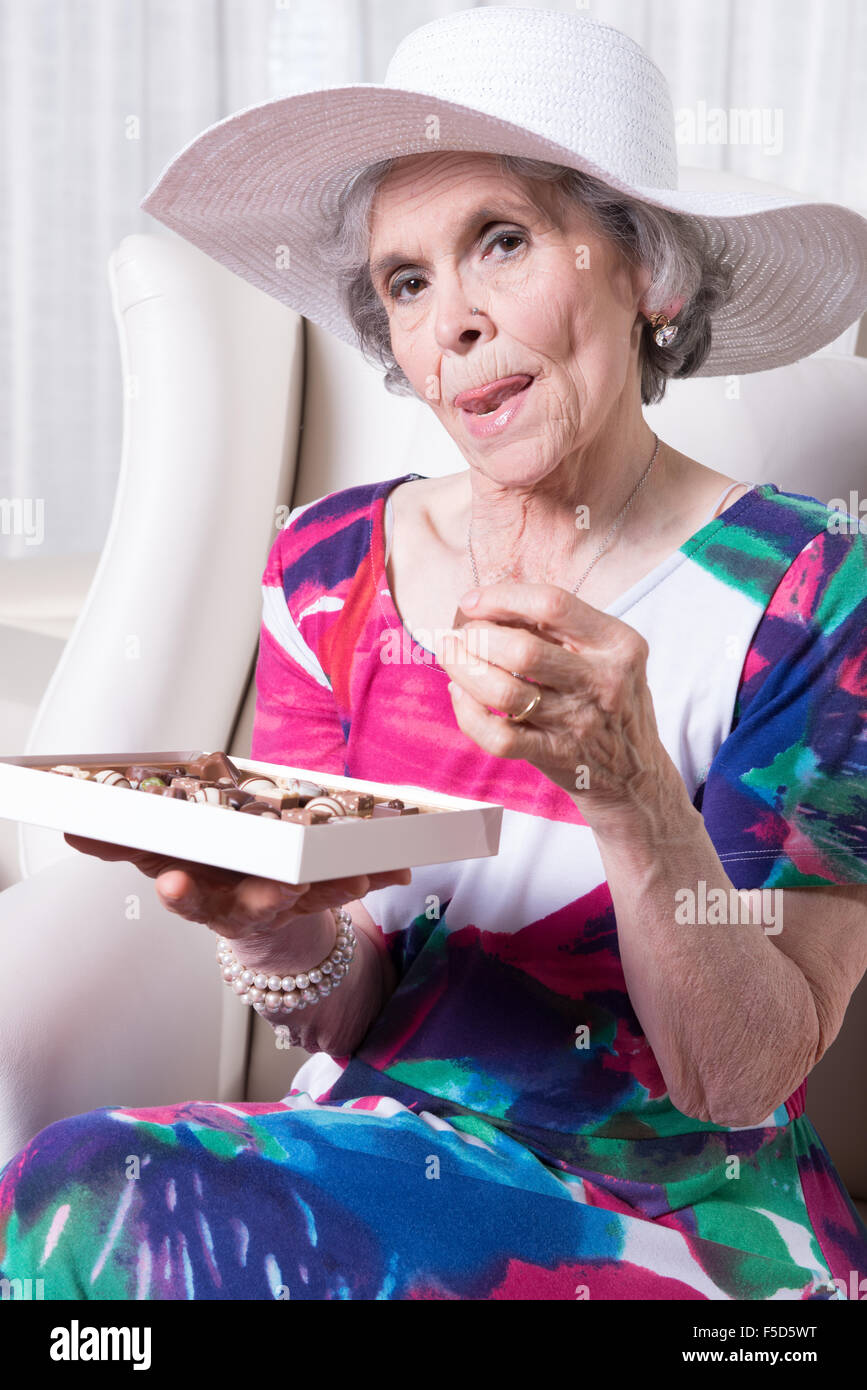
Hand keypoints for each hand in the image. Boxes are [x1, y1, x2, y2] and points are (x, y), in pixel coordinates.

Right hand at [62, 833, 410, 941]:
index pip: (186, 895)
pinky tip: (400, 866)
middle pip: (254, 905)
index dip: (179, 891)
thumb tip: (69, 825)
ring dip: (334, 888)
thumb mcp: (161, 856)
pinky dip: (375, 874)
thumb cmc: (206, 872)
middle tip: (285, 887)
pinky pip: (350, 885)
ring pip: (314, 898)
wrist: (255, 908)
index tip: (170, 881)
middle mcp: (247, 904)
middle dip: (271, 897)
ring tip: (357, 877)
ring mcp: (290, 903)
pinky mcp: (323, 896)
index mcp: (206, 892)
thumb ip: (119, 841)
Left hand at [437, 582, 683, 834]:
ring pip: (503, 691)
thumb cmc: (610, 703)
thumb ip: (561, 629)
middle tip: (462, 635)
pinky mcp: (555, 755)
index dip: (502, 598)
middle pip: (522, 650)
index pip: (552, 605)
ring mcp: (578, 722)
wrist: (635, 774)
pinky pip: (497, 735)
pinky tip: (462, 695)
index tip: (472, 601)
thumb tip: (489, 607)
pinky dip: (468, 712)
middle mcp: (602, 680)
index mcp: (617, 643)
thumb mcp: (609, 656)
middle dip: (477, 637)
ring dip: (464, 669)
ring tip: (452, 655)